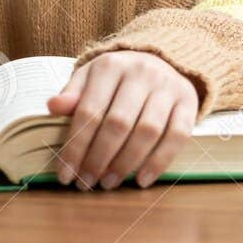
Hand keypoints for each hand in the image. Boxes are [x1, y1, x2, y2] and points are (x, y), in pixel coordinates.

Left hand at [46, 51, 199, 190]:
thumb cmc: (117, 77)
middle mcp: (141, 73)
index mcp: (110, 66)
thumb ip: (73, 94)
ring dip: (126, 163)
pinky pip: (177, 135)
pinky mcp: (189, 101)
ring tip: (109, 183)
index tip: (65, 174)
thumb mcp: (91, 78)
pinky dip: (160, 161)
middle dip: (99, 159)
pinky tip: (142, 180)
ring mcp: (168, 86)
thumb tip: (53, 106)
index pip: (89, 111)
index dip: (75, 147)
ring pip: (147, 131)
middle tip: (87, 183)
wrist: (161, 59)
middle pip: (118, 124)